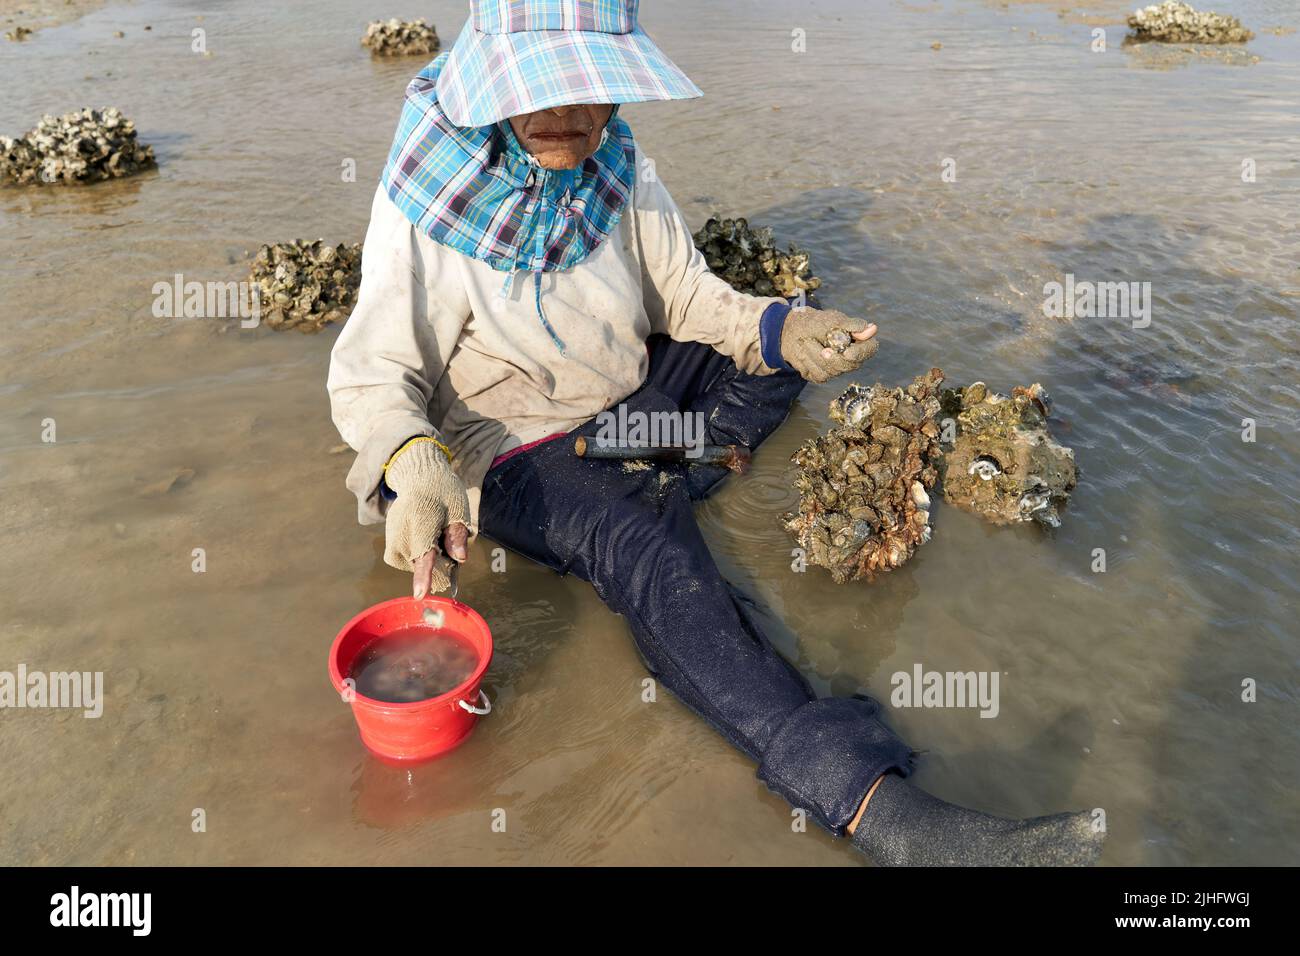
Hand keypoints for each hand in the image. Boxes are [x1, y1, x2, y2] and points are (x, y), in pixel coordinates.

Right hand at [382, 439, 471, 596]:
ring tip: (433, 538)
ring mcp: (392, 532)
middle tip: (447, 547)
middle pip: (417, 562)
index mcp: (423, 519)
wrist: (419, 477)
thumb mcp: (458, 508)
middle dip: (434, 565)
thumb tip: (461, 558)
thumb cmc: (444, 493)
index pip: (424, 552)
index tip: (420, 595)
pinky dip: (413, 556)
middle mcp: (401, 528)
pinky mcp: (388, 536)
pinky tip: (423, 540)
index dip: (424, 575)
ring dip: (422, 560)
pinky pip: (400, 557)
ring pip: (408, 562)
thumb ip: (458, 534)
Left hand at [779, 308, 878, 383]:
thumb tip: (872, 328)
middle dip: (834, 357)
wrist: (793, 331)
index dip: (861, 353)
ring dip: (816, 355)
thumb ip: (851, 326)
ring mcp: (836, 368)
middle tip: (823, 349)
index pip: (870, 349)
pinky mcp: (822, 375)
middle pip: (851, 365)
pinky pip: (819, 374)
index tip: (848, 352)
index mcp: (857, 340)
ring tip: (806, 341)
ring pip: (832, 370)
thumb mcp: (833, 320)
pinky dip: (809, 361)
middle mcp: (850, 357)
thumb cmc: (816, 323)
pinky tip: (804, 351)